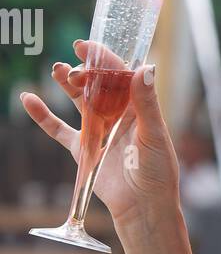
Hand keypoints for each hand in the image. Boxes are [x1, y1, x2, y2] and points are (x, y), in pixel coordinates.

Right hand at [20, 38, 181, 229]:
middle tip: (71, 68)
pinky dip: (43, 116)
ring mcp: (99, 131)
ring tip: (55, 69)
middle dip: (84, 72)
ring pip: (78, 101)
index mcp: (138, 108)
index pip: (119, 76)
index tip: (86, 47)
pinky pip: (59, 130)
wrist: (143, 207)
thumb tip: (144, 68)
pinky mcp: (83, 149)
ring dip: (66, 85)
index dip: (103, 59)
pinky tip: (28, 100)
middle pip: (97, 86)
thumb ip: (147, 103)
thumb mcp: (155, 135)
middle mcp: (118, 116)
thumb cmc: (158, 172)